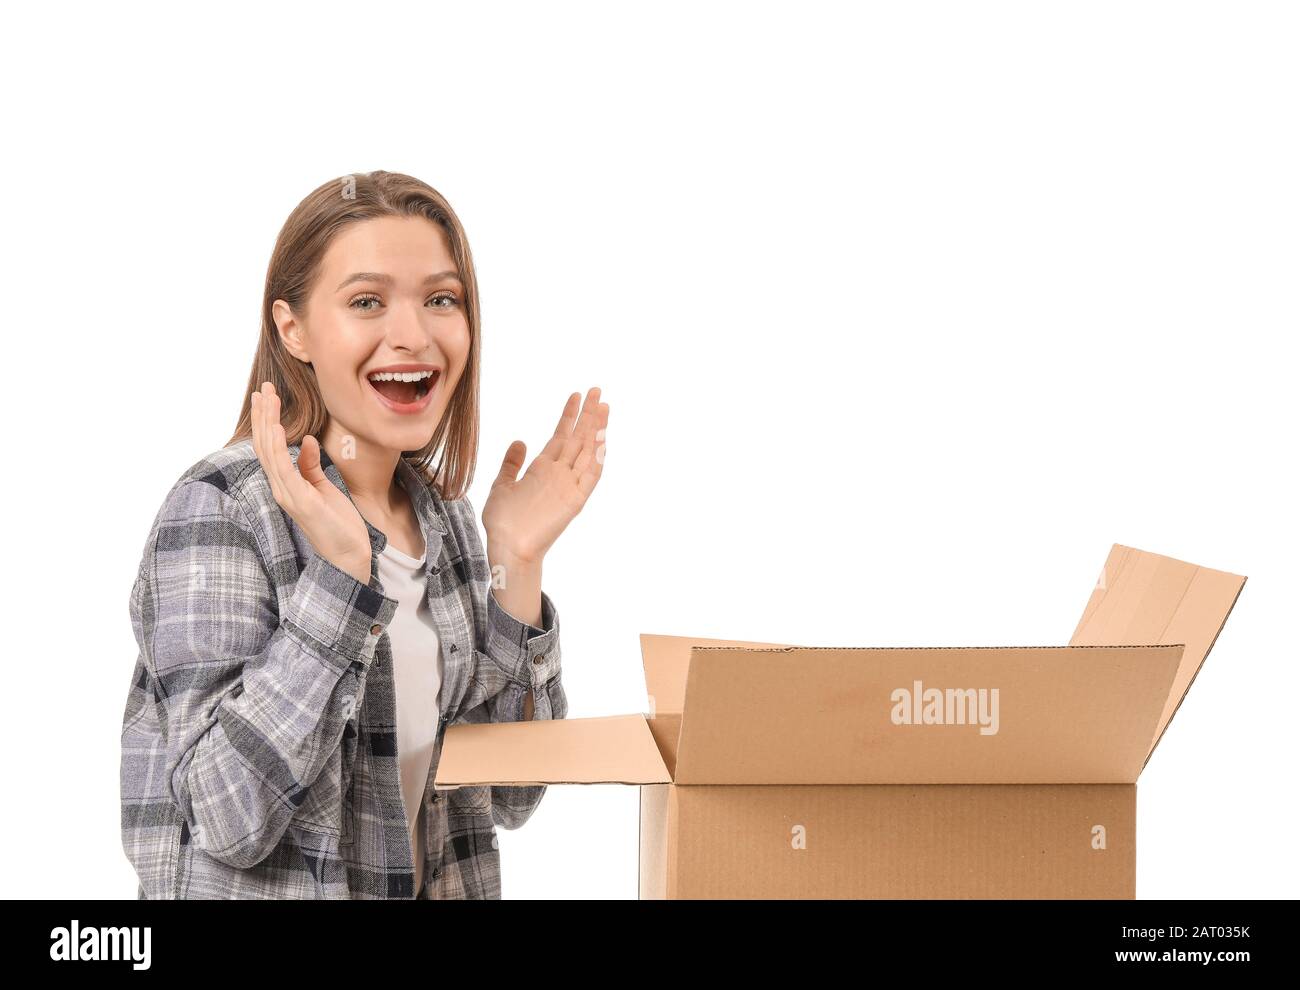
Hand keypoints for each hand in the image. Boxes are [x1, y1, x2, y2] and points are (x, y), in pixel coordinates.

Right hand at [250, 381, 372, 584]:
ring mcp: (288, 495)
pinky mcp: (301, 502)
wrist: (348, 555)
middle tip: (264, 388)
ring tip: (268, 399)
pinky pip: (285, 471)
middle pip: (265, 445)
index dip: (267, 420)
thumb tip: (306, 440)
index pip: (270, 447)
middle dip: (264, 415)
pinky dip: (279, 449)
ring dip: (268, 424)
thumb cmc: (337, 523)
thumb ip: (311, 466)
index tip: (267, 396)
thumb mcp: (323, 488)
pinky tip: (278, 429)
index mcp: (286, 484)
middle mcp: (281, 488)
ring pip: (270, 454)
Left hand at [481, 387, 608, 563]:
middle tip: (596, 390)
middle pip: (577, 438)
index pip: (561, 435)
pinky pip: (590, 478)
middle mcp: (559, 473)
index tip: (576, 395)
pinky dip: (598, 460)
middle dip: (587, 414)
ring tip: (603, 407)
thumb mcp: (502, 485)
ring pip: (587, 452)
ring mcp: (568, 485)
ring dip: (596, 430)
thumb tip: (519, 441)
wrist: (508, 547)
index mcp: (543, 468)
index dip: (569, 415)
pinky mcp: (574, 501)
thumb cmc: (503, 521)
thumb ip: (511, 464)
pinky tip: (603, 442)